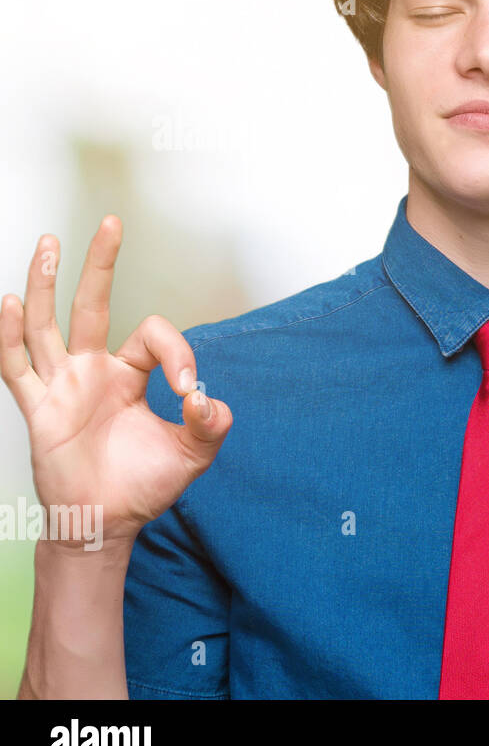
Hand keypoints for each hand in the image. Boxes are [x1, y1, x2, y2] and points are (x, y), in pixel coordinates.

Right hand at [0, 216, 232, 551]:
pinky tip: (8, 301)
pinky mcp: (39, 410)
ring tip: (48, 243)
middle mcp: (93, 371)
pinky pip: (18, 366)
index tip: (191, 395)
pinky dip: (10, 335)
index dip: (179, 354)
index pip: (153, 336)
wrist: (108, 523)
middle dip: (102, 264)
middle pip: (94, 305)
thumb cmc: (145, 485)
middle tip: (112, 223)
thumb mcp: (192, 453)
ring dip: (45, 284)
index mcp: (130, 374)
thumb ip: (211, 425)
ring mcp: (63, 386)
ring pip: (49, 325)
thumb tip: (210, 400)